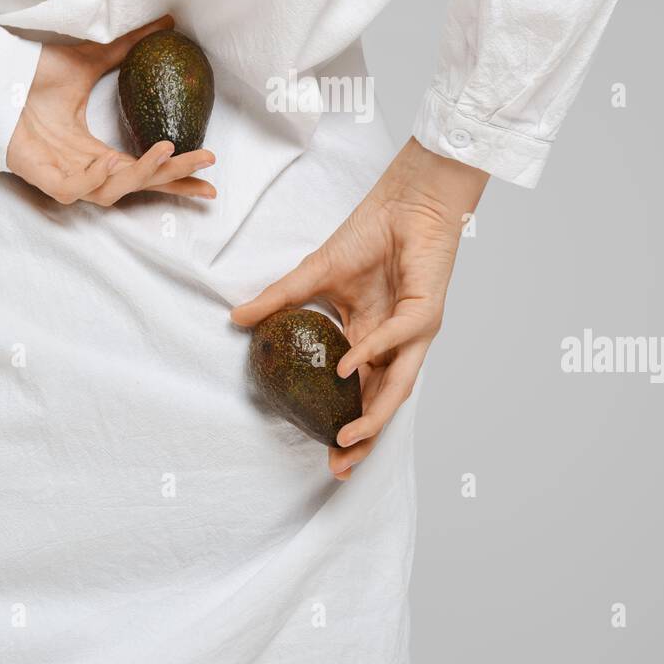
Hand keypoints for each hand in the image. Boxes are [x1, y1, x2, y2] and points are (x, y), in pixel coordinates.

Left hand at [6, 15, 216, 206]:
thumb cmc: (33, 76)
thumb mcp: (90, 59)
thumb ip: (127, 46)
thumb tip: (166, 22)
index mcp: (97, 149)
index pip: (145, 170)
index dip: (177, 176)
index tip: (211, 179)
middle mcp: (85, 167)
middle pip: (139, 184)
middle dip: (174, 176)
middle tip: (204, 159)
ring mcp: (64, 174)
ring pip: (112, 192)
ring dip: (141, 175)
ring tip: (164, 150)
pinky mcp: (42, 176)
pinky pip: (75, 190)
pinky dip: (95, 180)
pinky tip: (111, 162)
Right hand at [231, 137, 487, 478]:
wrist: (406, 199)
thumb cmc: (371, 232)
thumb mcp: (315, 274)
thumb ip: (279, 300)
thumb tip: (237, 320)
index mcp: (372, 339)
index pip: (361, 395)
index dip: (346, 426)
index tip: (325, 456)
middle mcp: (395, 343)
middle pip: (383, 403)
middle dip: (362, 439)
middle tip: (337, 465)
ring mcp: (413, 331)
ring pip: (399, 385)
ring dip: (375, 415)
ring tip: (347, 437)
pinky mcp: (426, 310)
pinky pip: (397, 338)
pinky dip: (371, 355)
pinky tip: (347, 370)